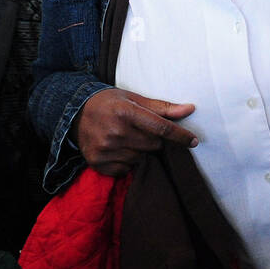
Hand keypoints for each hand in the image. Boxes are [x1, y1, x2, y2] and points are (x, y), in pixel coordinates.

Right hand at [75, 88, 197, 176]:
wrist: (75, 112)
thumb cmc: (110, 103)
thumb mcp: (134, 99)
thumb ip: (163, 107)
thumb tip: (190, 109)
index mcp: (126, 112)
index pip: (162, 128)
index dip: (181, 136)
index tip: (195, 141)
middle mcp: (115, 131)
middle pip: (154, 145)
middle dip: (154, 140)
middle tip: (141, 131)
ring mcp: (105, 149)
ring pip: (141, 158)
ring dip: (140, 151)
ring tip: (127, 138)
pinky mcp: (98, 162)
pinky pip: (126, 169)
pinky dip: (127, 162)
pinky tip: (118, 149)